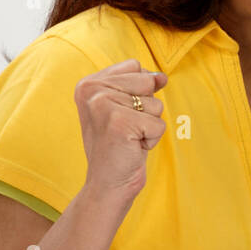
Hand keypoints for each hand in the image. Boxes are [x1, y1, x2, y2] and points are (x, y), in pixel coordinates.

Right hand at [75, 59, 168, 204]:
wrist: (107, 184)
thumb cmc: (118, 146)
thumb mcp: (125, 108)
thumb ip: (140, 85)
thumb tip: (162, 77)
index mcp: (88, 83)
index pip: (134, 66)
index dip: (139, 90)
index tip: (121, 113)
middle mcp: (91, 89)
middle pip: (147, 81)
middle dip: (145, 109)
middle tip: (125, 128)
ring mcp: (103, 105)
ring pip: (156, 104)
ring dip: (148, 126)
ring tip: (128, 138)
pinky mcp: (119, 123)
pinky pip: (158, 124)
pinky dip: (151, 140)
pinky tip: (131, 148)